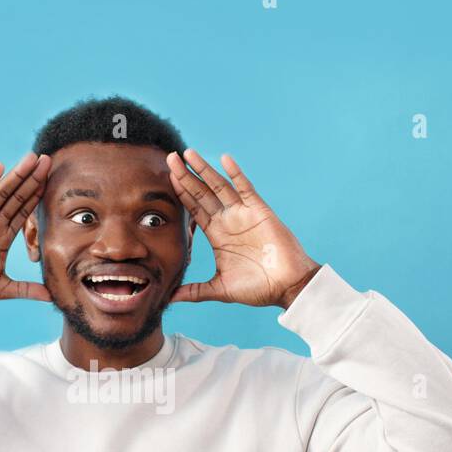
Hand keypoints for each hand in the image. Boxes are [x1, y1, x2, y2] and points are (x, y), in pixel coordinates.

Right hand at [0, 152, 51, 309]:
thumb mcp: (1, 289)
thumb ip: (26, 289)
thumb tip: (51, 296)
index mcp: (2, 238)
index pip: (24, 212)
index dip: (38, 195)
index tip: (53, 179)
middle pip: (16, 197)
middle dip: (32, 179)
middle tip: (47, 160)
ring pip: (0, 194)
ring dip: (16, 176)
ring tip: (31, 159)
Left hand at [166, 149, 320, 307]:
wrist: (287, 288)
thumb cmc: (258, 288)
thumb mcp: (219, 289)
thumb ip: (195, 291)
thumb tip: (169, 298)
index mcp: (217, 235)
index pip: (194, 209)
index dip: (180, 194)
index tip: (165, 179)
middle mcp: (228, 220)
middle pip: (202, 193)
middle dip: (185, 176)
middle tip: (169, 159)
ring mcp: (243, 214)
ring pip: (219, 186)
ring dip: (204, 170)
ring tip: (188, 153)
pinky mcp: (259, 211)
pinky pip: (246, 188)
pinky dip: (235, 174)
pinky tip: (224, 159)